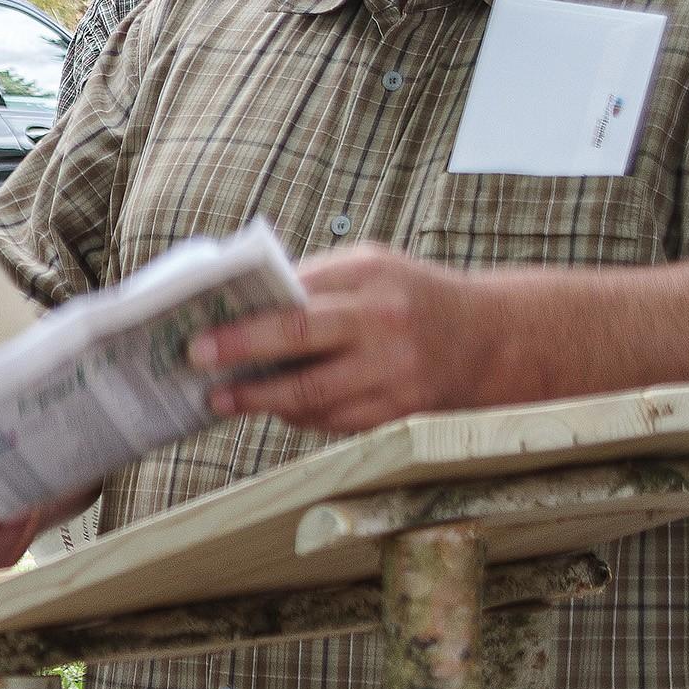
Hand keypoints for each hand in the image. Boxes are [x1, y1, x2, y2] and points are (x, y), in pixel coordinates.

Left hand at [187, 243, 485, 434]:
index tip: (201, 333)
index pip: (295, 299)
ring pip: (312, 395)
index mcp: (371, 278)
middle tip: (199, 365)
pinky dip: (298, 416)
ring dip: (261, 399)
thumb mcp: (372, 267)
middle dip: (242, 356)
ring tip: (224, 398)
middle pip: (298, 342)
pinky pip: (334, 421)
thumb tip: (246, 307)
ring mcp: (392, 373)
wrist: (489, 339)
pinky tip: (274, 408)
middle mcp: (383, 325)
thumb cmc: (413, 297)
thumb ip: (317, 282)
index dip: (244, 321)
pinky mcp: (398, 412)